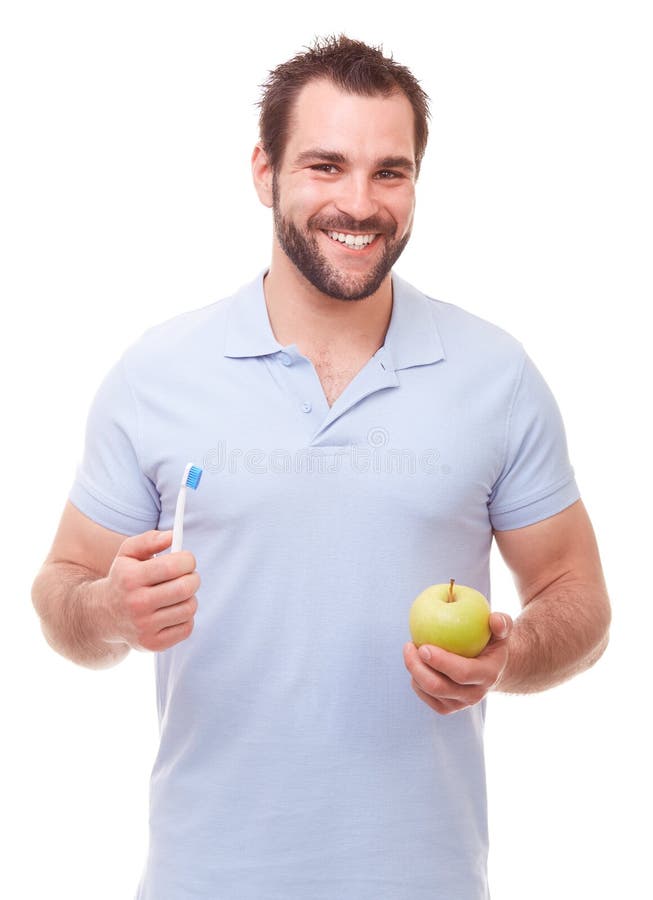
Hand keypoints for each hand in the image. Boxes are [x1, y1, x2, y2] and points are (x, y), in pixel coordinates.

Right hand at [100, 529, 200, 651]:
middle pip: (185, 588)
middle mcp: (136, 604)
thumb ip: (149, 540)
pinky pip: (187, 628)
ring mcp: (144, 627)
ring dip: (189, 598)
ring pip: (189, 608)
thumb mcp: (128, 553)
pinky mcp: (153, 644)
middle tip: (188, 576)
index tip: (186, 560)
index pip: (173, 566)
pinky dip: (185, 617)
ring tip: (177, 594)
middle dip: (193, 578)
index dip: (187, 560)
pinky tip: (173, 611)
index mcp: (130, 578)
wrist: (103, 615)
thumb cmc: (123, 579)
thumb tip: (172, 536)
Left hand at [402, 612, 511, 714]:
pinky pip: (425, 696)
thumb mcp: (501, 630)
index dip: (440, 662)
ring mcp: (460, 704)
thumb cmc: (492, 642)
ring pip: (429, 692)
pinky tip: (414, 662)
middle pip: (439, 687)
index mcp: (488, 675)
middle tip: (409, 646)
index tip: (423, 647)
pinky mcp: (447, 707)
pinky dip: (415, 680)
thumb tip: (494, 620)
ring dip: (414, 670)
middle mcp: (475, 694)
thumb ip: (502, 623)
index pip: (462, 673)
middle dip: (418, 668)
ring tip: (410, 648)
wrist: (490, 667)